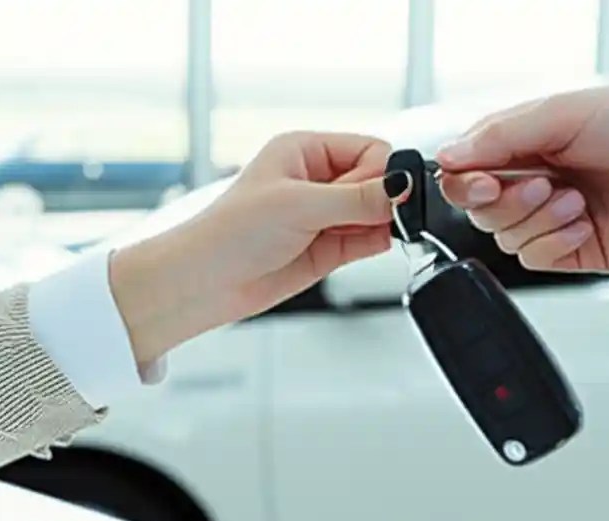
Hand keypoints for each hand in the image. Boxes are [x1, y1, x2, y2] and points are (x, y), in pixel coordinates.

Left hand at [109, 131, 409, 362]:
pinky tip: (376, 244)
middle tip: (370, 217)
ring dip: (382, 223)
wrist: (205, 283)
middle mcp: (316, 180)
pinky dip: (379, 242)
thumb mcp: (299, 205)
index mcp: (305, 150)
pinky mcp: (328, 248)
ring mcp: (324, 215)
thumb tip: (403, 188)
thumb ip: (357, 198)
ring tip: (365, 233)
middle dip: (381, 200)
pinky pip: (369, 239)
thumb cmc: (230, 233)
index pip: (369, 148)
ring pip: (376, 212)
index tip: (386, 195)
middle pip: (377, 181)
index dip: (382, 172)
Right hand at [436, 84, 608, 272]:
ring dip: (537, 220)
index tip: (478, 181)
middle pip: (480, 211)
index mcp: (526, 144)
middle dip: (504, 202)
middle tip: (539, 185)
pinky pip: (537, 260)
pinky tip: (582, 223)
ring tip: (574, 199)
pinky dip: (554, 242)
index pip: (467, 171)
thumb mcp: (563, 113)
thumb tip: (448, 156)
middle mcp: (535, 181)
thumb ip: (501, 136)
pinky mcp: (576, 250)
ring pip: (506, 239)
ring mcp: (554, 218)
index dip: (463, 182)